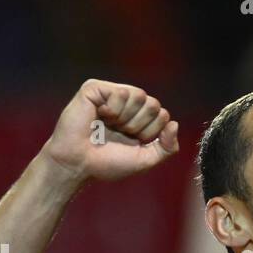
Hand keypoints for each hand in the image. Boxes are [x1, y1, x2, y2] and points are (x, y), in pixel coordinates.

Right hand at [42, 79, 180, 183]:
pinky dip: (113, 110)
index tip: (131, 142)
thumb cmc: (107, 163)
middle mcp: (127, 105)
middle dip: (139, 125)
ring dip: (126, 118)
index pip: (162, 115)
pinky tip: (99, 116)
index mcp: (139, 119)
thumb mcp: (145, 160)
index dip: (150, 132)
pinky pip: (121, 92)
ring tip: (109, 125)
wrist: (78, 163)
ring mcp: (111, 94)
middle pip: (153, 104)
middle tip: (119, 133)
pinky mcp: (95, 88)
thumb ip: (166, 147)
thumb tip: (174, 123)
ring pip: (140, 95)